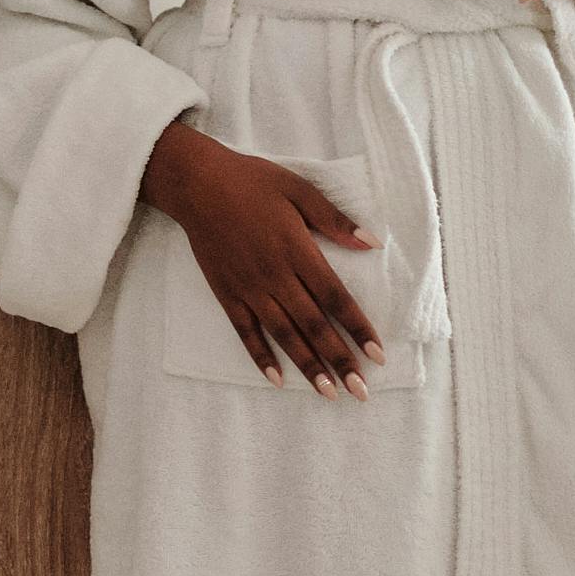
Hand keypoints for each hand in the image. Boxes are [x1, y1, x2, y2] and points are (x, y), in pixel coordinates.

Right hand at [141, 119, 381, 392]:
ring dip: (307, 366)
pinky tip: (276, 380)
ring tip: (328, 393)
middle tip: (361, 391)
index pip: (335, 298)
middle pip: (313, 325)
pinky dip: (260, 357)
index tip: (377, 354)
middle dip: (339, 360)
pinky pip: (246, 332)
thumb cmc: (252, 182)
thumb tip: (371, 243)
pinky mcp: (227, 294)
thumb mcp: (299, 189)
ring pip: (283, 335)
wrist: (197, 184)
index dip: (357, 328)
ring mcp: (249, 288)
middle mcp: (275, 276)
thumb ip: (334, 220)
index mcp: (297, 250)